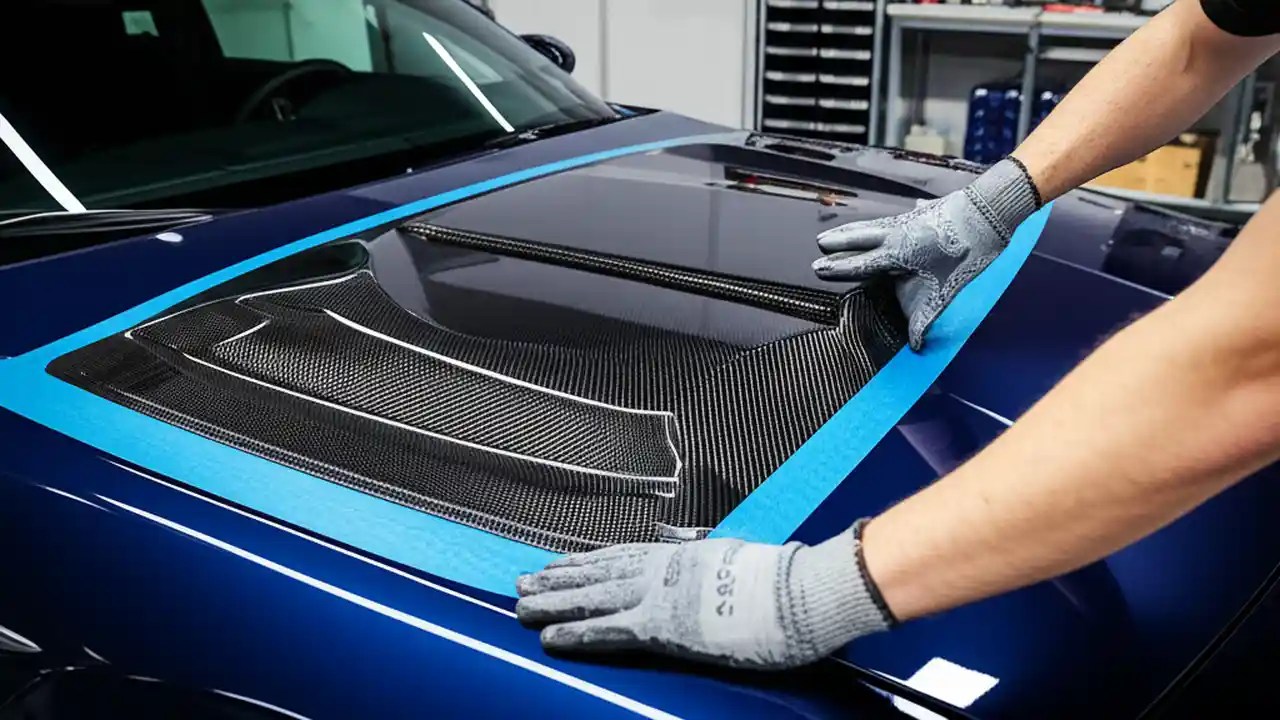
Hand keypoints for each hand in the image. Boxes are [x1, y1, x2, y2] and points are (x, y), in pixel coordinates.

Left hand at [515, 524, 892, 669]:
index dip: (587, 560)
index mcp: (684, 555)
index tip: (561, 560)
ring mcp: (660, 594)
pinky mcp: (662, 625)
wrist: (803, 592)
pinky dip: (575, 633)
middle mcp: (664, 568)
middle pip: (598, 572)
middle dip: (558, 577)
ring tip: (520, 602)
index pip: (623, 555)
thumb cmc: (787, 584)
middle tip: (522, 579)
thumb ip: (719, 571)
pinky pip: (607, 630)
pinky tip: (548, 636)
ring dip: (552, 600)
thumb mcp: (745, 566)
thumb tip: (718, 574)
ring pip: (592, 596)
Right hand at [812, 158, 1039, 349]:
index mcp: (897, 253)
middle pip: (860, 239)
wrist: (988, 213)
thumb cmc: (967, 253)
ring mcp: (908, 221)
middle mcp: (897, 234)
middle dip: (839, 243)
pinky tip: (891, 216)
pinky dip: (881, 221)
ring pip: (873, 226)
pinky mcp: (921, 213)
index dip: (839, 268)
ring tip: (838, 232)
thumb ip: (927, 317)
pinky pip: (891, 218)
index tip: (819, 268)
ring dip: (854, 230)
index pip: (861, 263)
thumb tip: (916, 344)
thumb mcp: (946, 290)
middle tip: (820, 244)